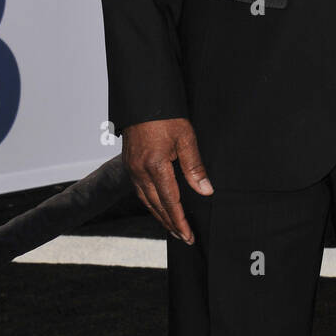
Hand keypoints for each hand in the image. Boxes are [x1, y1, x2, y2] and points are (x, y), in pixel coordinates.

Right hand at [122, 117, 212, 243]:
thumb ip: (194, 167)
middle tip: (183, 238)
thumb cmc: (165, 115)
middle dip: (170, 224)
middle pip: (156, 206)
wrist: (143, 98)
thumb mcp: (186, 138)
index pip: (170, 202)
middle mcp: (140, 171)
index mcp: (155, 166)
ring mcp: (132, 168)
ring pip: (146, 200)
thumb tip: (205, 191)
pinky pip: (140, 190)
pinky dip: (150, 202)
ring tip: (172, 227)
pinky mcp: (129, 163)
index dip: (179, 221)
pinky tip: (157, 206)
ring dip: (159, 216)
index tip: (188, 235)